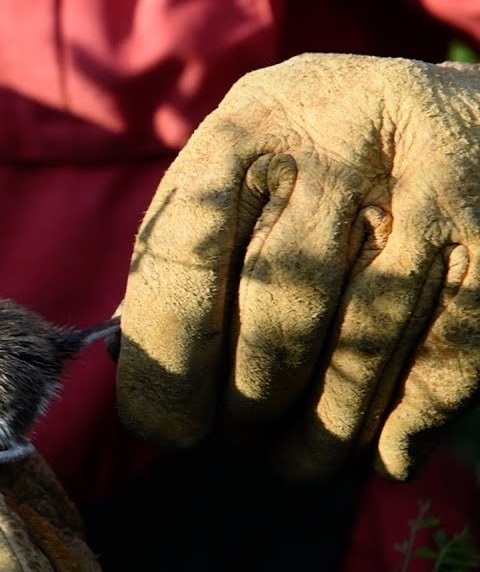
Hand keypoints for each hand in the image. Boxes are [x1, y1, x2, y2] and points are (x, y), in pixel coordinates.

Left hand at [117, 53, 479, 480]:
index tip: (162, 428)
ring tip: (297, 463)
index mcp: (245, 128)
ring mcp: (426, 182)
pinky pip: (449, 349)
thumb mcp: (237, 172)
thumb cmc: (306, 162)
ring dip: (326, 426)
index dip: (166, 360)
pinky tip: (383, 454)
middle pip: (277, 310)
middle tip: (238, 437)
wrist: (446, 108)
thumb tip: (125, 363)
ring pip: (363, 340)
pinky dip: (410, 417)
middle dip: (249, 400)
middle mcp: (335, 142)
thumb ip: (186, 253)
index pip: (183, 261)